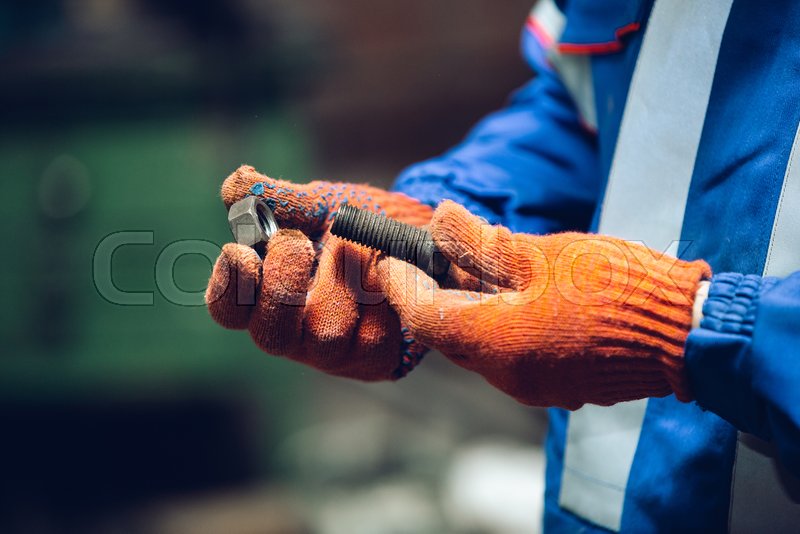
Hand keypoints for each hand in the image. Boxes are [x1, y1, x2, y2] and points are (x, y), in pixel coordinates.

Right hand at [205, 166, 433, 379]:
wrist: (426, 235)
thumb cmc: (364, 221)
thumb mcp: (324, 202)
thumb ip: (281, 198)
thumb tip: (238, 185)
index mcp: (268, 296)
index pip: (229, 310)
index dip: (227, 287)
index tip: (240, 251)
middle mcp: (296, 334)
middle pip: (271, 335)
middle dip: (283, 285)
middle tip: (298, 241)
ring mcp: (337, 354)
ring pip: (327, 335)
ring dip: (344, 281)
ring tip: (360, 247)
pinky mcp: (377, 361)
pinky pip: (376, 339)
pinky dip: (383, 298)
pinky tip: (392, 272)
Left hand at [377, 201, 711, 407]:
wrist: (687, 333)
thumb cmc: (618, 289)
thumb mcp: (542, 254)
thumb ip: (481, 243)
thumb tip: (438, 220)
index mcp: (496, 343)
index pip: (423, 315)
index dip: (400, 283)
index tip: (390, 257)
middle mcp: (507, 375)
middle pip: (449, 333)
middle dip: (434, 293)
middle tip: (432, 254)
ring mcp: (534, 386)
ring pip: (481, 344)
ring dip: (470, 308)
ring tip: (475, 267)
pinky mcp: (558, 385)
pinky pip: (511, 354)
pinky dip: (501, 324)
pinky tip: (516, 293)